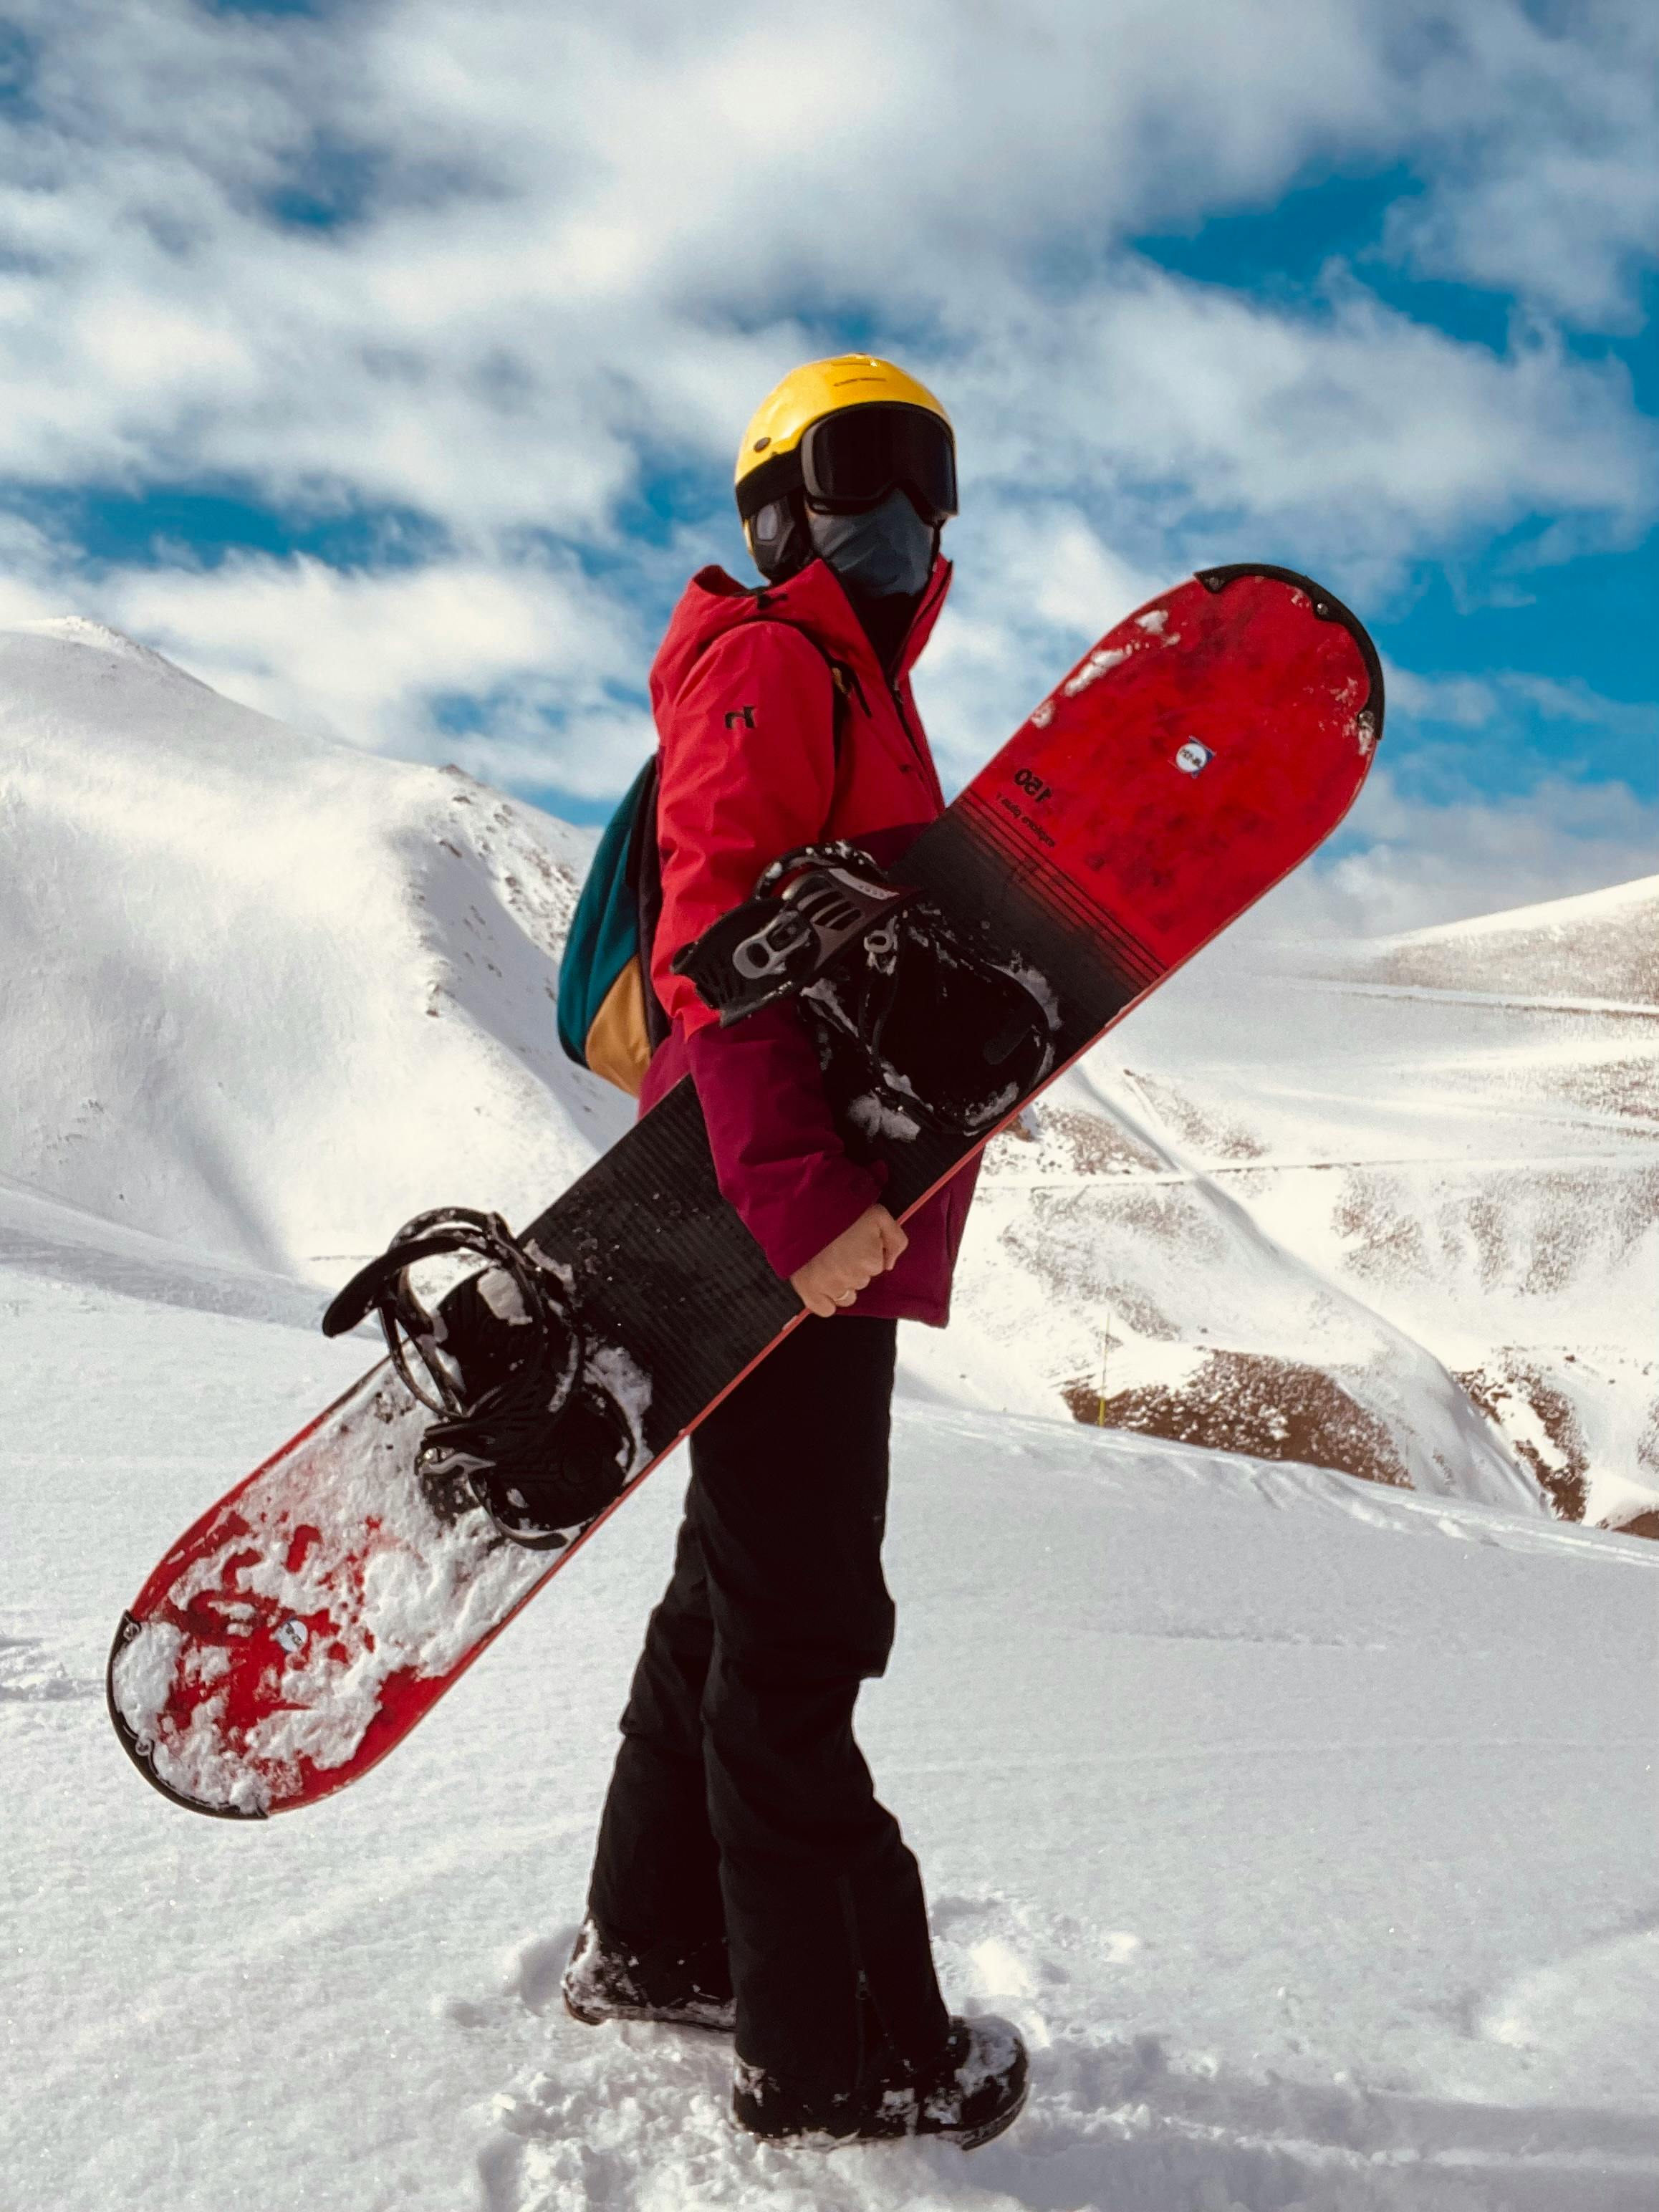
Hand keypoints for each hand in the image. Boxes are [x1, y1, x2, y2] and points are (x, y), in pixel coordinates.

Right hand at [790, 1204, 907, 1317]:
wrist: (804, 1206)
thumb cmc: (842, 1208)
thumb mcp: (880, 1215)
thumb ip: (895, 1240)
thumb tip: (890, 1264)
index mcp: (870, 1261)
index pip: (876, 1267)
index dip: (866, 1254)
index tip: (854, 1241)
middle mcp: (851, 1278)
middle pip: (860, 1282)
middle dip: (853, 1268)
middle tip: (839, 1249)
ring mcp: (829, 1287)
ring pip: (845, 1296)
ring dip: (840, 1283)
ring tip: (828, 1261)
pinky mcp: (808, 1291)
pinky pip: (825, 1309)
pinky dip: (824, 1300)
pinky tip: (821, 1283)